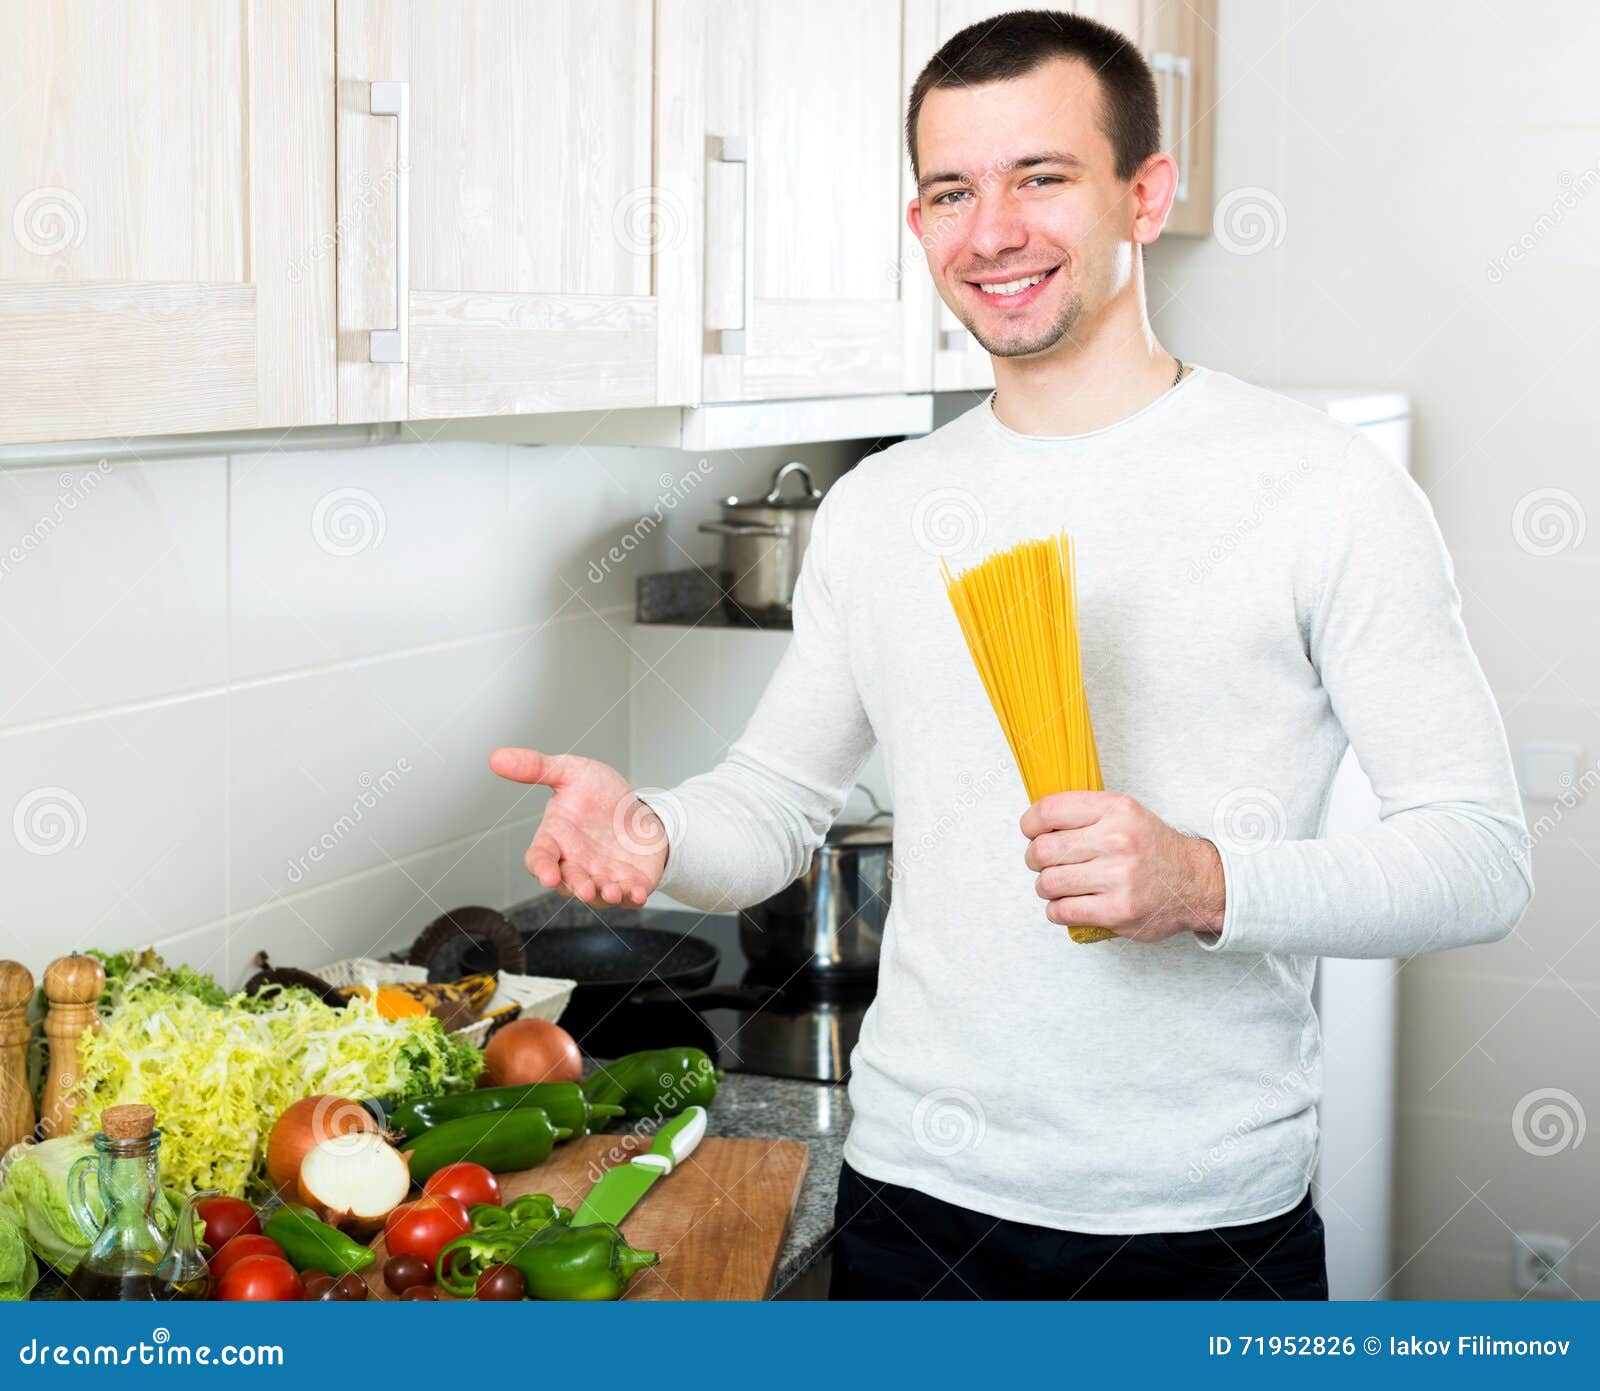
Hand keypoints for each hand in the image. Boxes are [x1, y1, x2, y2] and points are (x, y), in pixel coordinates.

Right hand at [490, 747, 668, 906]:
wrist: (638, 807)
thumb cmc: (599, 795)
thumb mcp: (570, 772)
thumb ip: (536, 767)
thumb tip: (495, 757)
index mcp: (556, 839)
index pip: (540, 858)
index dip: (542, 868)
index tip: (547, 875)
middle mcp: (576, 863)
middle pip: (569, 882)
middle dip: (577, 886)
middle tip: (584, 888)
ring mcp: (602, 877)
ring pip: (598, 894)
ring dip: (604, 895)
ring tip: (613, 892)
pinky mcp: (629, 884)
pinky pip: (629, 896)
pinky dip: (633, 897)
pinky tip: (637, 893)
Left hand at [1020, 791, 1224, 942]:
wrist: (1195, 882)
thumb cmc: (1152, 848)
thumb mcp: (1125, 813)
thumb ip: (1084, 813)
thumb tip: (1035, 823)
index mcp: (1115, 810)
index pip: (1049, 811)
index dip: (1030, 824)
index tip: (1031, 832)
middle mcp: (1117, 840)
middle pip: (1042, 851)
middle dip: (1034, 859)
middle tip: (1042, 863)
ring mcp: (1118, 877)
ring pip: (1048, 883)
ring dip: (1045, 887)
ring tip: (1058, 885)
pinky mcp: (1118, 910)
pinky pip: (1062, 911)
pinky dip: (1056, 910)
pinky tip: (1067, 904)